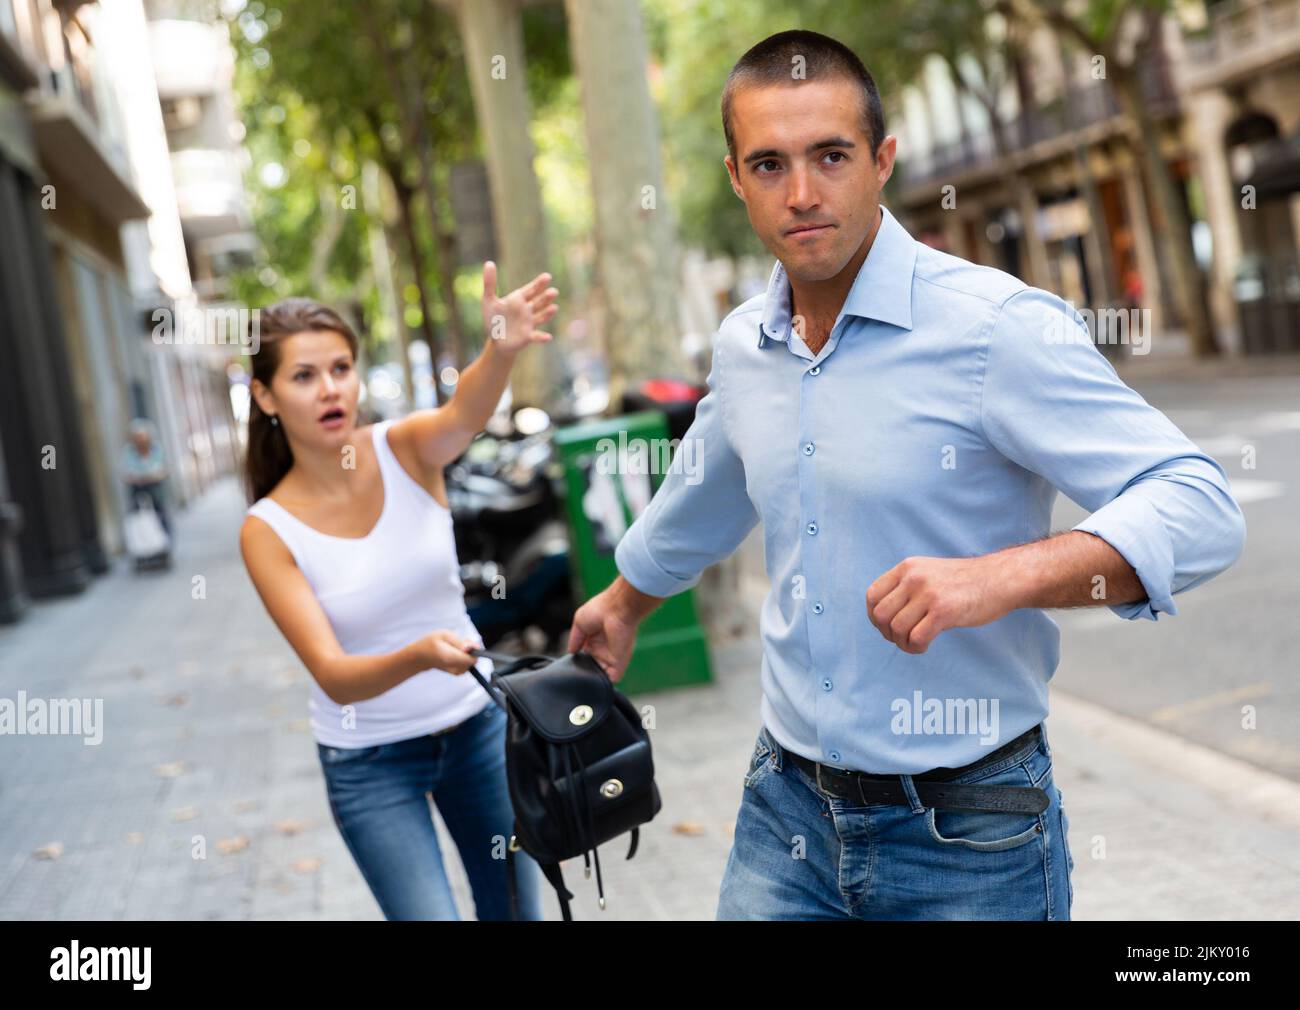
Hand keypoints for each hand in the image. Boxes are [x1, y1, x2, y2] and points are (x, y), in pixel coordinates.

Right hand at [416, 630, 480, 674]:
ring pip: (472, 661)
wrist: (420, 657)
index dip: (474, 649)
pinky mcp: (458, 672)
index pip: (473, 659)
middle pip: (474, 660)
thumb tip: (472, 648)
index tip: (465, 641)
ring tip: (454, 645)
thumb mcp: (444, 635)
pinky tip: (455, 651)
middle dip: (471, 649)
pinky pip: (468, 663)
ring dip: (467, 652)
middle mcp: (455, 668)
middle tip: (459, 641)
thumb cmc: (431, 643)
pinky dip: (465, 656)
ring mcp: (457, 672)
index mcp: (451, 658)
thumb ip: (459, 642)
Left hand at [481, 261, 557, 355]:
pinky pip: (536, 336)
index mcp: (519, 300)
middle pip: (539, 302)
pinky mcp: (528, 336)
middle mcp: (527, 310)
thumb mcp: (489, 300)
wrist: (497, 340)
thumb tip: (489, 262)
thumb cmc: (494, 319)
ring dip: (547, 313)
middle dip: (546, 297)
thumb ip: (490, 283)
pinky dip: (542, 337)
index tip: (547, 276)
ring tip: (554, 307)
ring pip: (541, 316)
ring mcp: (529, 323)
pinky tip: (548, 337)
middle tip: (553, 291)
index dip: (539, 283)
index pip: (531, 289)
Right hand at [568, 579, 657, 681]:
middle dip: (585, 671)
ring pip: (600, 674)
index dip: (579, 660)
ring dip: (593, 678)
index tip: (572, 665)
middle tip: (577, 674)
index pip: (586, 655)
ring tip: (583, 678)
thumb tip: (570, 652)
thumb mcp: (579, 622)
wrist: (618, 609)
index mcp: (594, 638)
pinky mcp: (619, 662)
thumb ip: (574, 639)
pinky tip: (593, 681)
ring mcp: (611, 656)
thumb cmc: (600, 609)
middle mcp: (603, 648)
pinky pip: (612, 678)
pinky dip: (603, 682)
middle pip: (592, 666)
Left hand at [866, 555, 1011, 654]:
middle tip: (902, 638)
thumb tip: (882, 617)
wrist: (1000, 579)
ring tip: (916, 643)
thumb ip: (906, 588)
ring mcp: (929, 594)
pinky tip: (925, 646)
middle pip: (881, 615)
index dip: (874, 617)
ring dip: (902, 643)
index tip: (887, 627)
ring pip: (896, 629)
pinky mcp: (944, 611)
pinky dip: (916, 648)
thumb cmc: (965, 582)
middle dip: (887, 633)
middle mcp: (914, 578)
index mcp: (907, 567)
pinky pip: (916, 638)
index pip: (872, 595)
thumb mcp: (929, 573)